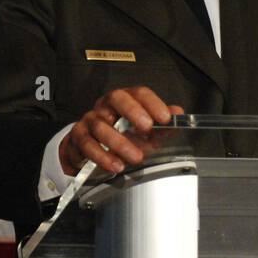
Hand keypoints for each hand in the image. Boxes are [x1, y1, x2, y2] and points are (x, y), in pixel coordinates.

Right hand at [58, 86, 183, 176]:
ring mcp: (90, 119)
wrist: (93, 153)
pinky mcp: (78, 136)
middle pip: (117, 98)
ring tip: (136, 157)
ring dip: (119, 143)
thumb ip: (162, 125)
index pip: (139, 93)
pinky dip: (102, 156)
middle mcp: (106, 106)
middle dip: (132, 111)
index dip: (153, 103)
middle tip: (147, 127)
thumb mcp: (146, 133)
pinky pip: (87, 144)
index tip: (165, 117)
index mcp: (126, 100)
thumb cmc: (122, 138)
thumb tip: (178, 113)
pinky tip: (115, 165)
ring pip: (101, 125)